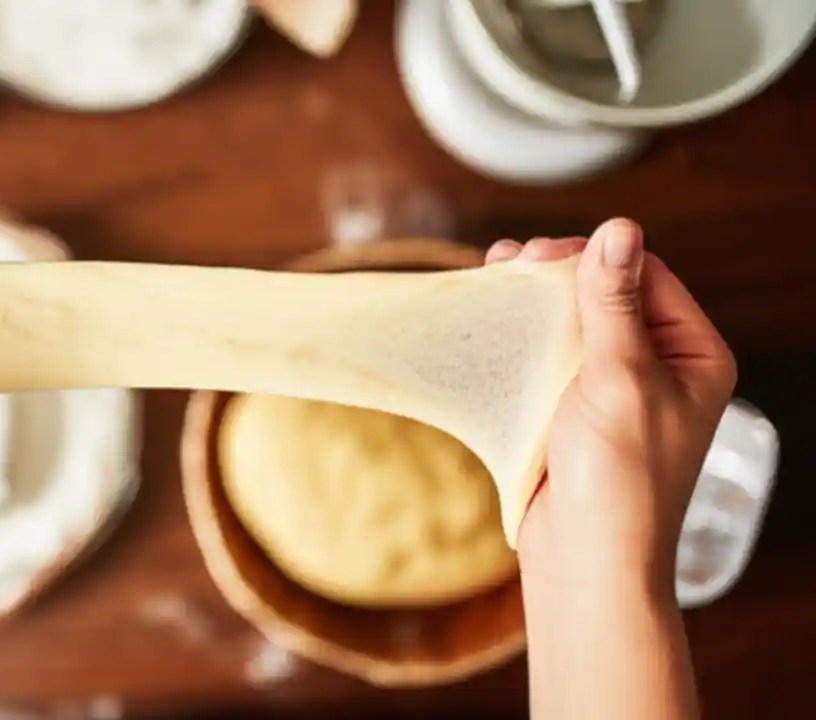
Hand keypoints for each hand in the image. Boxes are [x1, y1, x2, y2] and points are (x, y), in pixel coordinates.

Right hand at [487, 219, 736, 599]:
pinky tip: (495, 320)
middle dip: (558, 274)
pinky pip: (550, 357)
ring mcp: (616, 389)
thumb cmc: (618, 476)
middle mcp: (661, 367)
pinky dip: (523, 335)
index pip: (647, 277)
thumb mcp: (620, 378)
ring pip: (574, 324)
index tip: (539, 255)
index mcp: (694, 356)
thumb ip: (615, 304)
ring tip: (496, 276)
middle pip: (608, 294)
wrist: (587, 559)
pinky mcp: (575, 410)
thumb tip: (620, 228)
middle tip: (510, 262)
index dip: (594, 256)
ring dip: (536, 300)